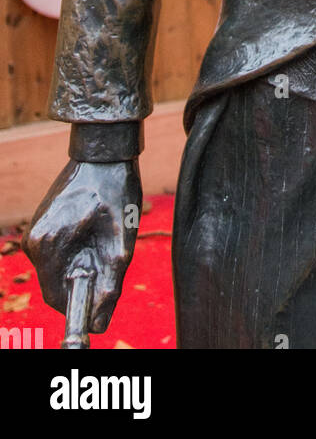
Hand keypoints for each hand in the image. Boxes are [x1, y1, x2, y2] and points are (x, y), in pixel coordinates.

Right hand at [23, 159, 140, 332]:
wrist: (105, 150)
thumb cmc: (115, 189)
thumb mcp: (121, 240)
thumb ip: (111, 285)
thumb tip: (99, 325)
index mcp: (47, 245)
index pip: (56, 297)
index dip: (81, 305)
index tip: (105, 298)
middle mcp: (34, 240)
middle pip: (58, 283)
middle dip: (85, 281)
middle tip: (112, 258)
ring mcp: (36, 230)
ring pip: (60, 268)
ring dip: (84, 264)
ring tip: (107, 238)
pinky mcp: (44, 223)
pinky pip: (60, 251)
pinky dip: (78, 251)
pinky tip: (98, 229)